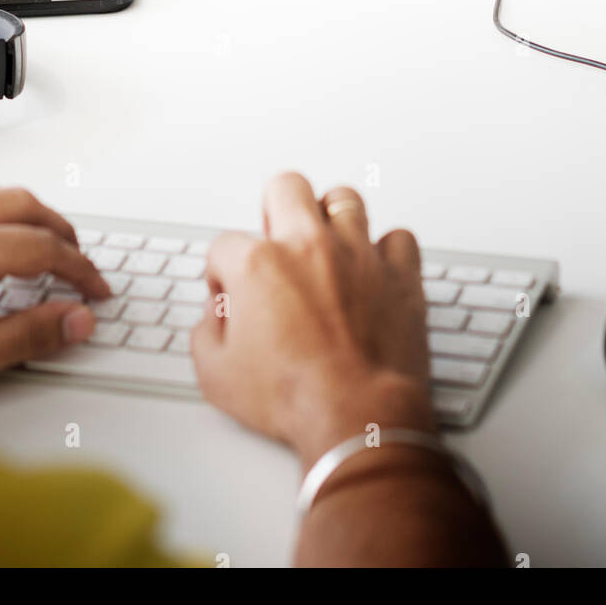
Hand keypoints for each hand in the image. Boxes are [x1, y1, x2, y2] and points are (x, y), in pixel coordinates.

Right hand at [192, 173, 435, 469]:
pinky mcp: (399, 273)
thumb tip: (217, 315)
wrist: (357, 417)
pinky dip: (386, 251)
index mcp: (259, 265)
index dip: (222, 271)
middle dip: (275, 208)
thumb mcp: (216, 375)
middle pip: (287, 187)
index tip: (232, 294)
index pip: (225, 243)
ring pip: (344, 199)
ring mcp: (358, 254)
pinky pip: (397, 238)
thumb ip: (206, 332)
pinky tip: (374, 270)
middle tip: (276, 238)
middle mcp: (309, 246)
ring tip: (326, 245)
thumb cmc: (294, 398)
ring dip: (331, 218)